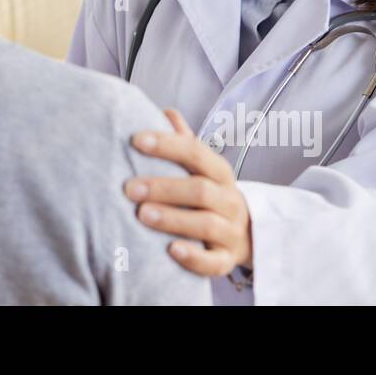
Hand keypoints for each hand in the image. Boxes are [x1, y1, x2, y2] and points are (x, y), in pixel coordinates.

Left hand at [125, 108, 253, 276]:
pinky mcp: (227, 259)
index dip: (166, 145)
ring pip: (206, 224)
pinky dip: (194, 257)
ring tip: (142, 215)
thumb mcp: (200, 166)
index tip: (135, 140)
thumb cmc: (209, 193)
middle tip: (129, 188)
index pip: (195, 152)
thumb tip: (165, 112)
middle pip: (199, 190)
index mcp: (218, 171)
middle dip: (163, 187)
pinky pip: (214, 262)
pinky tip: (171, 250)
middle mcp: (228, 199)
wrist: (246, 233)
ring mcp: (230, 230)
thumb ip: (183, 141)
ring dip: (173, 218)